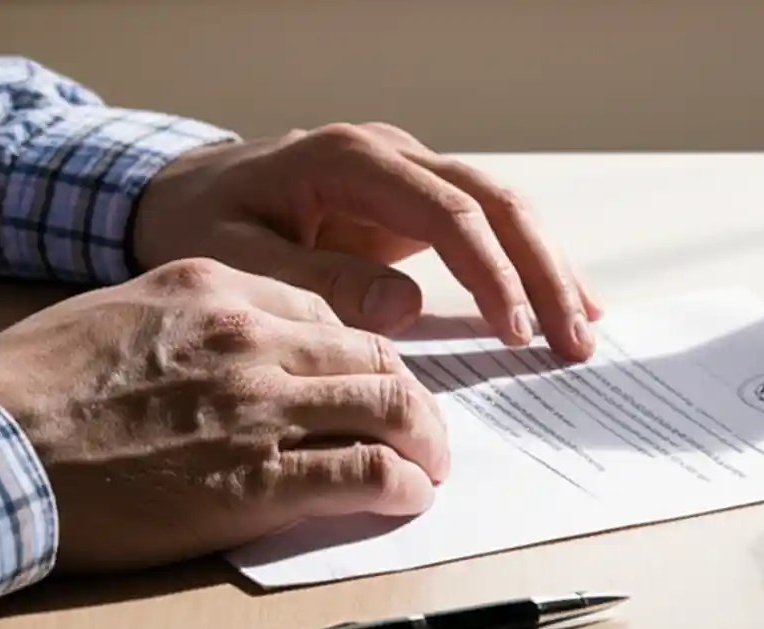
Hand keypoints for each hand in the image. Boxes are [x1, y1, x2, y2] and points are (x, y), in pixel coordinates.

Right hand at [0, 259, 447, 572]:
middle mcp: (254, 341)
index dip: (369, 354)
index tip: (377, 382)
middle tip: (424, 430)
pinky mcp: (258, 482)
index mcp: (220, 289)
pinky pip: (365, 475)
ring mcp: (261, 410)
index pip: (332, 313)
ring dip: (425, 442)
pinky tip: (408, 496)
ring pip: (390, 408)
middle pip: (377, 357)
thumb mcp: (122, 306)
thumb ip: (199, 313)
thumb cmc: (36, 383)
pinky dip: (402, 486)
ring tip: (431, 467)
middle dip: (415, 398)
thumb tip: (251, 341)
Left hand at [134, 123, 601, 361]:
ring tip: (583, 329)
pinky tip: (560, 299)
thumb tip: (404, 307)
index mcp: (350, 160)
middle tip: (574, 339)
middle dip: (542, 272)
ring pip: (501, 209)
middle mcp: (391, 154)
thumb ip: (317, 282)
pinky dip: (523, 263)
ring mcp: (407, 173)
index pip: (447, 212)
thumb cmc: (199, 222)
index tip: (516, 332)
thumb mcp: (237, 257)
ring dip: (546, 268)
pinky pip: (482, 226)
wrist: (180, 190)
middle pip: (494, 203)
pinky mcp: (412, 202)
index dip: (490, 272)